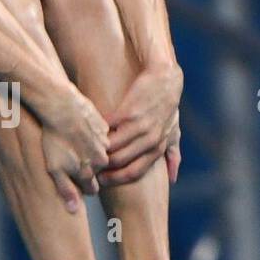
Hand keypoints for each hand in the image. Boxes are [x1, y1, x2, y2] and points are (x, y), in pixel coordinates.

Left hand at [42, 89, 108, 212]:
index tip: (74, 180)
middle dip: (87, 168)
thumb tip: (73, 210)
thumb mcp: (55, 169)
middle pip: (97, 172)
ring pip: (99, 153)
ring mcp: (104, 143)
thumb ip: (66, 190)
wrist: (61, 108)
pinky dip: (92, 135)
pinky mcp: (103, 127)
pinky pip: (100, 136)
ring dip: (90, 151)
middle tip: (72, 158)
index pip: (91, 188)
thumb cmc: (54, 139)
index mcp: (89, 173)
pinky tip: (79, 130)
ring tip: (74, 143)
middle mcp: (101, 160)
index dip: (82, 186)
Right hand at [101, 62, 182, 186]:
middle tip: (89, 169)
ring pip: (112, 148)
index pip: (134, 172)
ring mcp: (139, 126)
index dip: (116, 179)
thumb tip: (173, 178)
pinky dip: (97, 132)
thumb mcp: (174, 131)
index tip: (102, 182)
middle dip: (103, 168)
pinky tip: (89, 131)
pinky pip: (108, 129)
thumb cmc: (168, 105)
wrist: (164, 77)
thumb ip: (173, 154)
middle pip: (121, 162)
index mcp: (158, 147)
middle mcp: (150, 140)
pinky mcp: (128, 112)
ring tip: (86, 151)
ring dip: (98, 151)